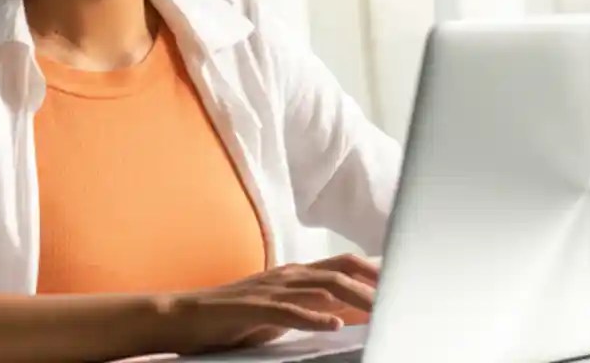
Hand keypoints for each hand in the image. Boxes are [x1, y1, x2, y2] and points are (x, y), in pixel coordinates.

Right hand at [160, 254, 379, 353]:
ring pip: (322, 287)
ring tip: (380, 310)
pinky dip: (314, 318)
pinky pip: (289, 311)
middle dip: (374, 282)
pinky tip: (334, 325)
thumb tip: (351, 311)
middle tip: (401, 295)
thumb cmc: (236, 317)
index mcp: (297, 274)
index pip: (345, 263)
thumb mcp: (282, 310)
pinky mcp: (254, 308)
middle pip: (342, 269)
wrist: (185, 316)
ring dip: (354, 298)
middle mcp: (289, 275)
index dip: (375, 268)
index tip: (404, 277)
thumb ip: (314, 306)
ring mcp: (271, 289)